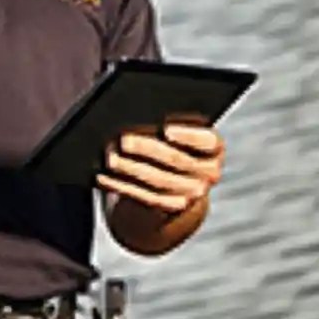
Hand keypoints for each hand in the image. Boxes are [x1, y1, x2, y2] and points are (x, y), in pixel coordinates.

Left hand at [97, 124, 224, 212]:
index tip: (165, 129)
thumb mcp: (174, 131)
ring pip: (158, 179)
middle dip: (147, 148)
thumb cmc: (168, 144)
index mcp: (215, 147)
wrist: (174, 184)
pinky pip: (146, 197)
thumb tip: (136, 111)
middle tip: (123, 140)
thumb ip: (164, 120)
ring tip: (109, 157)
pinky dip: (122, 186)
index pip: (207, 140)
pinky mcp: (174, 208)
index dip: (187, 135)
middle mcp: (210, 172)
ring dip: (130, 168)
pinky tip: (103, 177)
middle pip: (176, 159)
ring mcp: (194, 193)